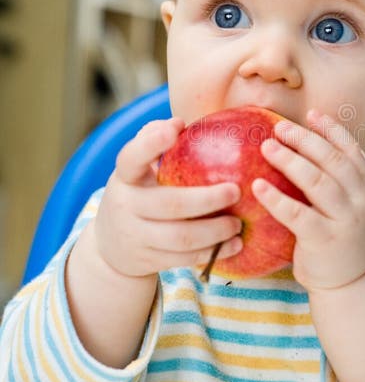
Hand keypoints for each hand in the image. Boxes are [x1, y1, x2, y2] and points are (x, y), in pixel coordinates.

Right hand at [92, 118, 242, 278]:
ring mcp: (135, 236)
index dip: (151, 142)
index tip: (176, 127)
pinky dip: (213, 252)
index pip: (132, 156)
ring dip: (215, 231)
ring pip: (181, 237)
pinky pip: (184, 258)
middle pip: (170, 204)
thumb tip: (180, 122)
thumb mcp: (136, 171)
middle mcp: (126, 205)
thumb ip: (153, 143)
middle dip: (206, 199)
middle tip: (236, 191)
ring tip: (238, 224)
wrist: (110, 248)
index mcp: (124, 176)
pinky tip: (235, 244)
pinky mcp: (148, 259)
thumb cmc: (138, 195)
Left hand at [252, 110, 364, 291]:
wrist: (350, 285)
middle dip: (305, 139)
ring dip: (290, 160)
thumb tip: (301, 151)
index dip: (332, 130)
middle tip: (279, 127)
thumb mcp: (348, 208)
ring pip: (317, 182)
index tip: (310, 114)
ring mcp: (345, 221)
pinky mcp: (325, 241)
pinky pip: (297, 214)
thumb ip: (334, 183)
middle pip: (332, 160)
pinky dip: (276, 198)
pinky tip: (257, 186)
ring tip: (267, 147)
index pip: (352, 150)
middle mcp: (361, 201)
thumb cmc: (339, 240)